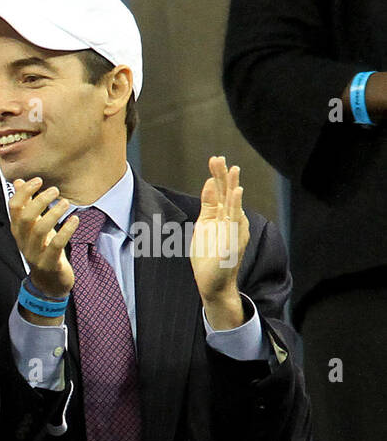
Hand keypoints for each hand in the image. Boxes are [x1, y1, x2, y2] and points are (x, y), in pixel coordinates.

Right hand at [8, 177, 77, 317]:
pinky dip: (66, 230)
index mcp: (18, 230)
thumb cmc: (42, 250)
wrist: (48, 282)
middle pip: (25, 217)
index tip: (38, 180)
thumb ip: (27, 204)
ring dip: (53, 213)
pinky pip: (56, 245)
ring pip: (39, 230)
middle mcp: (23, 241)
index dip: (24, 192)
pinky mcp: (49, 263)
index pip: (13, 208)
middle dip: (39, 200)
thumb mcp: (33, 227)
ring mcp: (35, 253)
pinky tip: (75, 220)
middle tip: (54, 190)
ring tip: (65, 203)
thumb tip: (19, 182)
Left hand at [191, 155, 248, 329]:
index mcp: (221, 217)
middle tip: (219, 157)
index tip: (214, 159)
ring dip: (232, 186)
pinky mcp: (233, 241)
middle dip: (223, 175)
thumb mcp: (204, 227)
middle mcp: (231, 221)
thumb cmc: (208, 257)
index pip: (219, 192)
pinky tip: (236, 192)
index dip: (216, 176)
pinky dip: (236, 205)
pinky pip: (235, 220)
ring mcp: (234, 231)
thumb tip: (210, 184)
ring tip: (232, 169)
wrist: (212, 284)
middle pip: (227, 194)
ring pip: (233, 204)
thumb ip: (208, 206)